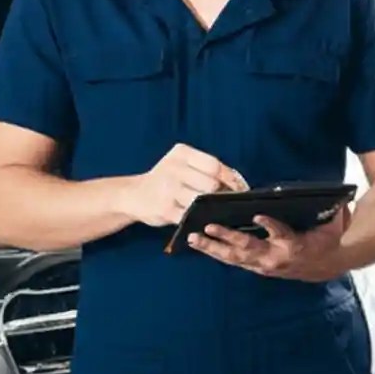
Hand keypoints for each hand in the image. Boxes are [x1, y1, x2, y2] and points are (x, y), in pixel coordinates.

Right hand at [116, 144, 246, 226]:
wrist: (133, 194)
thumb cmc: (166, 179)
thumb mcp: (182, 165)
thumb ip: (206, 170)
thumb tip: (239, 183)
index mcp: (182, 153)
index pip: (215, 165)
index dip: (231, 179)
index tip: (241, 189)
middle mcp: (174, 168)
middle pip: (211, 183)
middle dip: (221, 194)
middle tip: (227, 202)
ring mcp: (168, 189)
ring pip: (202, 200)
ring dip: (212, 207)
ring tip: (215, 210)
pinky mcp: (165, 209)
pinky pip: (190, 216)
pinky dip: (200, 219)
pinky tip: (203, 220)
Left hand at [189, 206, 351, 281]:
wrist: (327, 265)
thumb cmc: (326, 237)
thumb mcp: (330, 221)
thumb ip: (325, 207)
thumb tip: (325, 189)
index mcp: (295, 244)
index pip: (282, 233)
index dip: (271, 225)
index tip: (258, 216)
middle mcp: (276, 257)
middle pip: (248, 247)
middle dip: (227, 237)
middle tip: (209, 227)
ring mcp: (265, 265)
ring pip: (236, 258)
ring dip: (214, 248)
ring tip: (194, 239)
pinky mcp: (258, 268)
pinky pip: (235, 262)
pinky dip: (217, 253)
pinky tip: (202, 247)